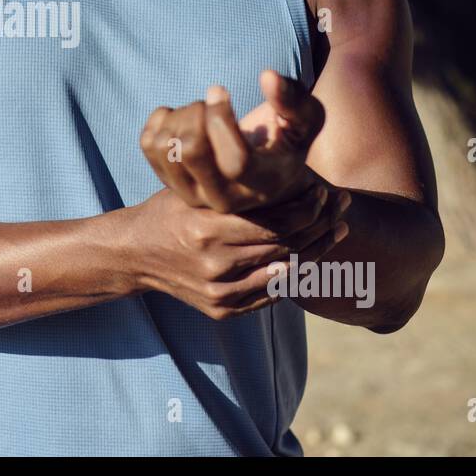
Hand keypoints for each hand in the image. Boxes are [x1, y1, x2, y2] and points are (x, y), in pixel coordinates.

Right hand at [122, 185, 350, 320]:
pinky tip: (310, 254)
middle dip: (321, 224)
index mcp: (207, 229)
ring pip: (285, 272)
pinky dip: (293, 274)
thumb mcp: (195, 190)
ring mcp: (219, 293)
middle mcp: (215, 264)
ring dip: (317, 250)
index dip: (308, 207)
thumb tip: (283, 165)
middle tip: (341, 205)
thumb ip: (233, 185)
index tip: (324, 190)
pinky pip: (270, 294)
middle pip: (286, 247)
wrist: (135, 254)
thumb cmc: (170, 211)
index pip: (275, 222)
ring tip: (337, 229)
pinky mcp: (222, 310)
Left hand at [139, 69, 326, 213]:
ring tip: (200, 112)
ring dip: (180, 114)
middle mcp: (223, 198)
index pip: (234, 161)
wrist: (262, 174)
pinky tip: (182, 118)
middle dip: (197, 111)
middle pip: (191, 151)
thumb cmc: (286, 141)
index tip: (220, 89)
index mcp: (261, 184)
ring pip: (167, 146)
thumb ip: (293, 99)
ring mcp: (192, 194)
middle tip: (211, 101)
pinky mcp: (168, 182)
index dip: (221, 118)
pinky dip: (161, 119)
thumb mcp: (303, 120)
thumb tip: (268, 77)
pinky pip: (148, 144)